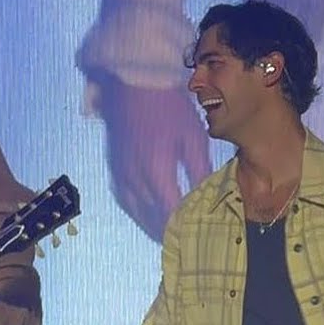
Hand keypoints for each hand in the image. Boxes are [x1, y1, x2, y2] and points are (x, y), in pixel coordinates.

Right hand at [99, 82, 210, 242]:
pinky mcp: (114, 164)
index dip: (181, 225)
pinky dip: (134, 209)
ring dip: (147, 223)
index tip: (194, 236)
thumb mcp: (192, 135)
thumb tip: (209, 192)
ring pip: (133, 208)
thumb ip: (199, 168)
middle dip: (164, 230)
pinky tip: (143, 212)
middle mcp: (134, 176)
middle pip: (149, 215)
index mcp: (156, 170)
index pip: (170, 210)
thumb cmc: (168, 105)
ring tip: (161, 233)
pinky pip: (123, 196)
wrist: (132, 82)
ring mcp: (120, 171)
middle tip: (179, 242)